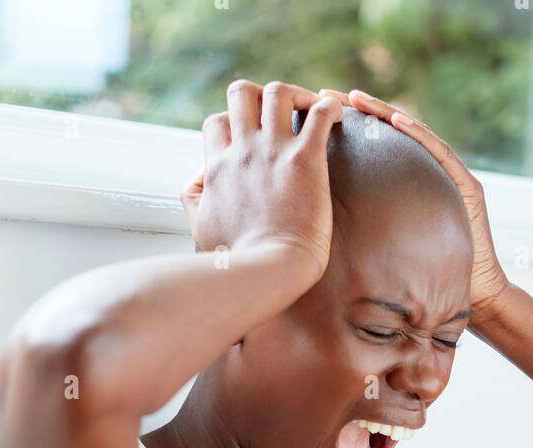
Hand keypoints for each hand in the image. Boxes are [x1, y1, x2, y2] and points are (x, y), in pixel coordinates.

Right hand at [182, 81, 343, 285]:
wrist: (268, 271)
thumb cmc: (238, 258)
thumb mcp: (201, 226)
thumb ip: (194, 197)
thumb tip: (198, 178)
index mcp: (218, 167)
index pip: (217, 122)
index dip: (233, 123)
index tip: (251, 138)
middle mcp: (243, 151)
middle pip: (242, 93)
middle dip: (261, 96)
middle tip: (281, 117)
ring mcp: (274, 152)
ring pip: (278, 92)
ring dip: (297, 95)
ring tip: (311, 109)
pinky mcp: (305, 159)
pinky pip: (320, 113)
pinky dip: (331, 107)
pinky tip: (338, 116)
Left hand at [319, 87, 510, 322]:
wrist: (471, 295)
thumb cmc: (426, 279)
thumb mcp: (384, 250)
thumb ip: (364, 231)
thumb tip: (317, 231)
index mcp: (406, 186)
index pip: (373, 147)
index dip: (346, 128)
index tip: (314, 112)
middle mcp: (427, 175)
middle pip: (389, 134)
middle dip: (359, 112)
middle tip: (326, 94)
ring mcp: (450, 177)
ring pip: (413, 135)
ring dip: (385, 114)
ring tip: (356, 99)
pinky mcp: (467, 186)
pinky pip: (440, 154)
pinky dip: (419, 136)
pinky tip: (398, 122)